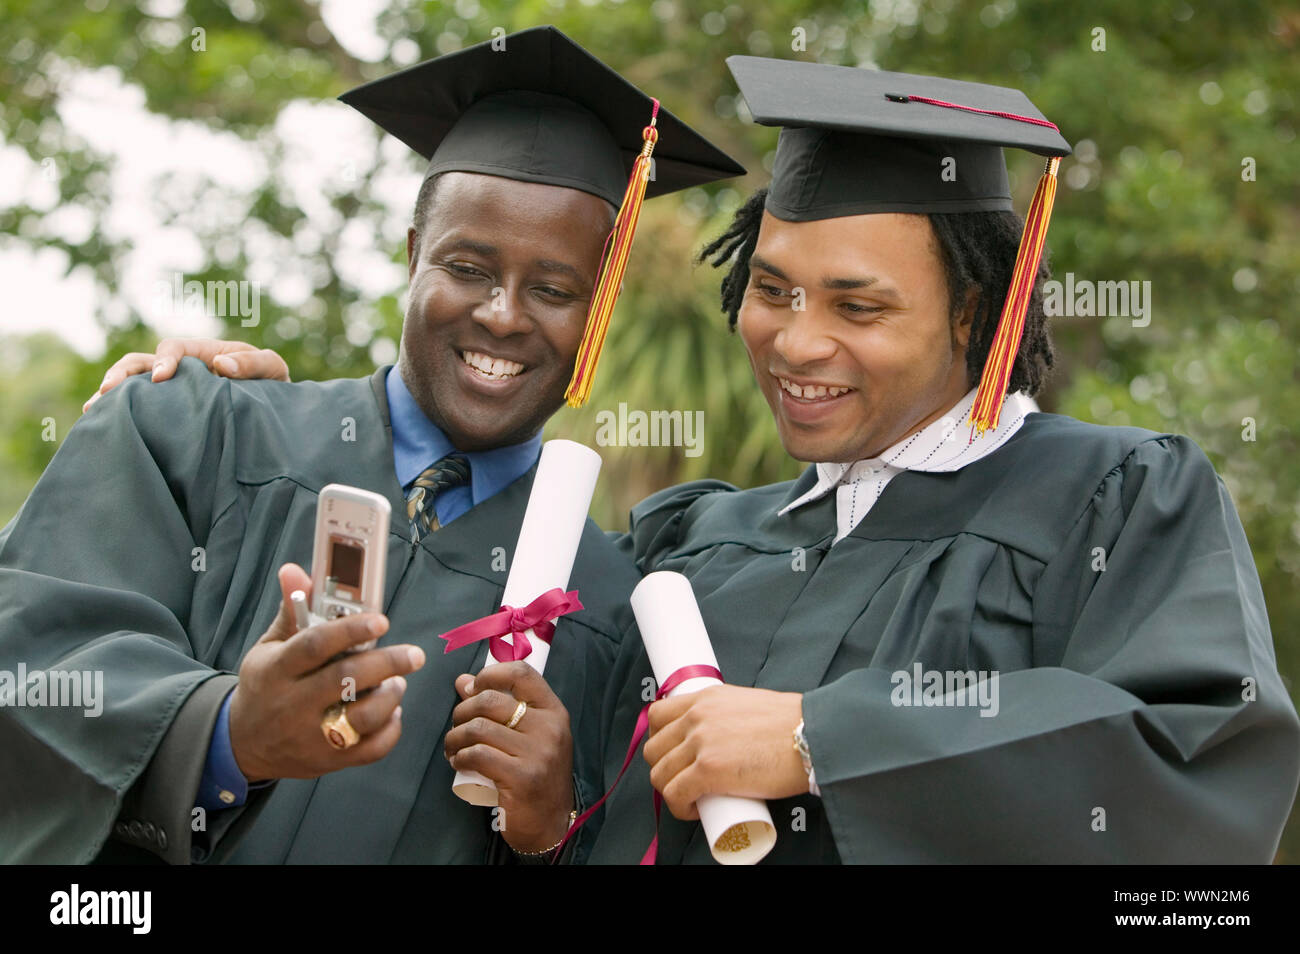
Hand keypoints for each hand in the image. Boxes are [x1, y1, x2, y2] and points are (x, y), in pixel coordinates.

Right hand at [83, 337, 289, 410]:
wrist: (276, 412)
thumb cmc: (273, 385)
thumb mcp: (272, 369)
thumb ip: (253, 363)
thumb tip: (220, 366)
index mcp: (204, 353)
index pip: (174, 349)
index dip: (164, 360)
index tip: (160, 379)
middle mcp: (183, 370)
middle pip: (141, 363)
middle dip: (121, 374)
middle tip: (107, 392)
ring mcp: (173, 392)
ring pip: (133, 386)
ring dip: (112, 395)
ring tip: (93, 411)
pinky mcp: (170, 414)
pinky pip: (141, 410)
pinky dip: (122, 414)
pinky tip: (106, 428)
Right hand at [228, 563, 425, 780]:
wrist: (243, 744)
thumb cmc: (266, 684)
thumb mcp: (269, 646)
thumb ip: (292, 610)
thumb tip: (297, 570)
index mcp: (277, 669)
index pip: (315, 646)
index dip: (350, 631)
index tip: (381, 620)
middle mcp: (293, 704)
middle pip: (345, 681)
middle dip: (387, 664)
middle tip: (414, 655)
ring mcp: (311, 736)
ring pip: (361, 718)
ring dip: (389, 698)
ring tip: (397, 682)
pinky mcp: (328, 761)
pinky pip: (369, 750)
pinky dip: (390, 730)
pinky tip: (392, 712)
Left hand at [444, 662, 574, 852]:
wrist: (551, 823)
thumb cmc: (535, 774)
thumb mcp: (527, 735)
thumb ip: (499, 705)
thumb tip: (462, 681)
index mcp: (553, 711)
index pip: (522, 673)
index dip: (490, 674)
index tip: (473, 688)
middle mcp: (549, 728)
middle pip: (491, 700)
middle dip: (462, 712)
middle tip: (456, 728)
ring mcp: (538, 753)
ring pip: (479, 728)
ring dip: (455, 737)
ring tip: (453, 748)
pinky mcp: (522, 777)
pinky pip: (478, 755)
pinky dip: (460, 756)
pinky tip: (458, 762)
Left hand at [644, 685, 806, 820]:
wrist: (814, 734)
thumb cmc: (793, 724)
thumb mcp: (749, 705)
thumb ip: (729, 716)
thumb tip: (725, 741)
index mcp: (706, 698)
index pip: (658, 715)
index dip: (660, 741)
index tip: (673, 756)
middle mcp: (697, 716)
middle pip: (654, 748)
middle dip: (664, 769)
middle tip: (685, 781)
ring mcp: (700, 742)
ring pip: (660, 774)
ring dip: (671, 791)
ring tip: (693, 799)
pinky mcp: (708, 770)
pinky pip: (675, 794)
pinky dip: (679, 808)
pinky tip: (695, 810)